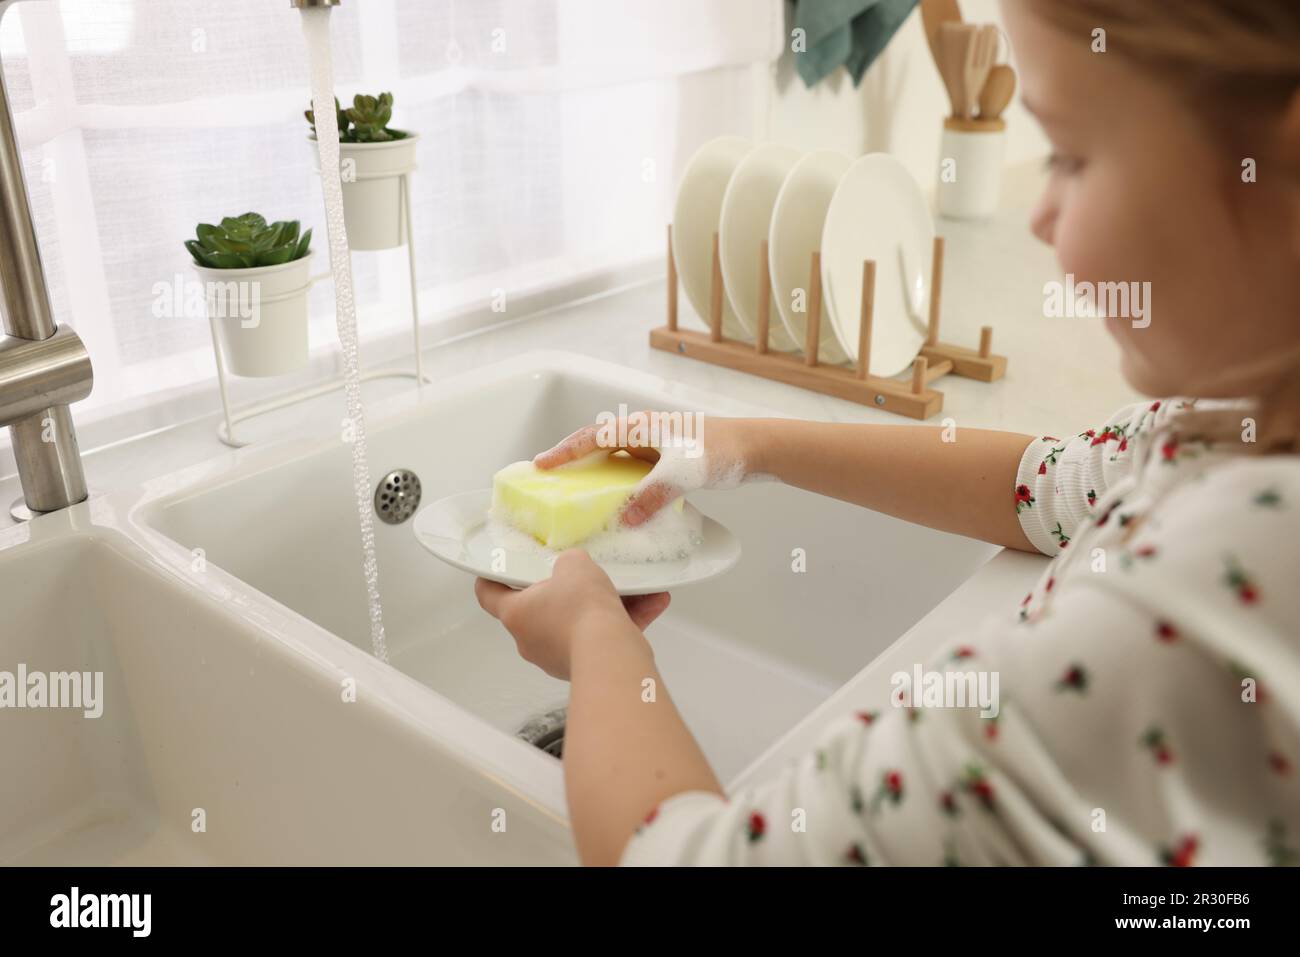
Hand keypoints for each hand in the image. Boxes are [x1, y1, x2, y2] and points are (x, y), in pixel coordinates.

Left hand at [475, 550, 669, 679]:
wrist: (609, 652)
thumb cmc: (580, 605)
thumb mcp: (575, 566)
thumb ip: (571, 563)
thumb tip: (575, 572)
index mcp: (516, 614)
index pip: (489, 595)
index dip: (490, 579)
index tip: (495, 569)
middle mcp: (530, 640)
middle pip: (540, 610)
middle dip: (563, 592)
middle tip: (581, 576)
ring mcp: (556, 657)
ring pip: (578, 624)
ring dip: (605, 606)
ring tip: (636, 588)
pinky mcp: (584, 668)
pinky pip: (602, 638)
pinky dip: (625, 622)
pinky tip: (653, 603)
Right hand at [533, 411, 752, 525]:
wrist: (757, 448)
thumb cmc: (720, 450)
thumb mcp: (681, 473)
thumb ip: (651, 495)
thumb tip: (626, 517)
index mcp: (642, 427)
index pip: (592, 437)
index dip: (564, 451)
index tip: (540, 466)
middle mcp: (645, 433)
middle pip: (598, 445)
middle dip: (572, 459)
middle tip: (548, 478)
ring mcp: (657, 446)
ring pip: (616, 458)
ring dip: (595, 473)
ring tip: (574, 493)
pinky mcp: (669, 460)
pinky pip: (634, 471)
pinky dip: (619, 484)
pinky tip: (617, 503)